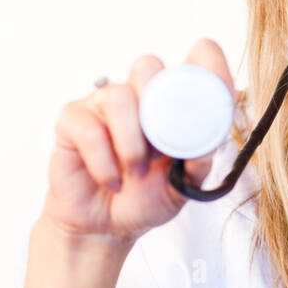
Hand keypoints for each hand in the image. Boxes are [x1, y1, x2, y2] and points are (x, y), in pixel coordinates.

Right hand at [42, 38, 235, 244]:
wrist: (106, 227)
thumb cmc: (146, 198)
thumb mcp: (183, 186)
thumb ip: (198, 163)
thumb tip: (206, 146)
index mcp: (173, 103)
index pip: (195, 60)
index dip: (208, 63)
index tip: (214, 88)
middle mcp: (138, 95)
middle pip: (148, 65)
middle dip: (159, 107)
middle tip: (161, 149)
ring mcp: (103, 104)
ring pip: (119, 96)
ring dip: (132, 143)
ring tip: (137, 171)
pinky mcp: (73, 120)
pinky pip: (91, 130)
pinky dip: (105, 163)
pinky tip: (114, 180)